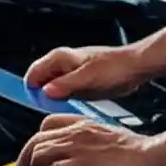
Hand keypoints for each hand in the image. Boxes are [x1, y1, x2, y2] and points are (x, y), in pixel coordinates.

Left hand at [14, 114, 165, 165]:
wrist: (150, 155)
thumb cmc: (135, 150)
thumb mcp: (107, 135)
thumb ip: (87, 139)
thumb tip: (74, 153)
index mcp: (83, 123)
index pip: (47, 123)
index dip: (37, 139)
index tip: (34, 152)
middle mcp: (76, 132)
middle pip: (36, 139)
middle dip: (25, 157)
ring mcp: (77, 147)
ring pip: (39, 153)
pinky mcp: (81, 164)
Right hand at [24, 45, 147, 99]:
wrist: (134, 67)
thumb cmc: (114, 68)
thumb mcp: (88, 78)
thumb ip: (65, 85)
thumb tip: (45, 92)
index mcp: (60, 57)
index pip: (33, 73)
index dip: (31, 89)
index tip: (36, 104)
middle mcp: (62, 63)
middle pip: (41, 81)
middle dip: (43, 96)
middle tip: (54, 108)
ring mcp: (70, 72)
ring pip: (53, 88)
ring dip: (56, 99)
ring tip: (67, 106)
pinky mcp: (79, 81)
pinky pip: (65, 92)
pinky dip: (66, 100)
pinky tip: (76, 106)